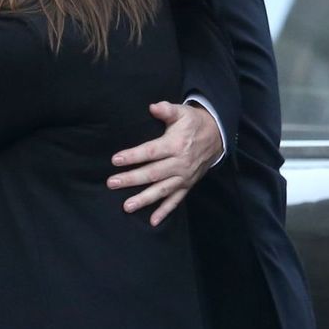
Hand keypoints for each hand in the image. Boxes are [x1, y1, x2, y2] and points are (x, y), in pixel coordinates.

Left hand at [107, 101, 222, 225]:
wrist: (216, 136)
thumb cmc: (193, 123)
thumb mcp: (182, 112)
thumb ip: (167, 110)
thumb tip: (153, 107)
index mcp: (176, 145)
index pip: (151, 152)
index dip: (133, 156)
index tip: (116, 160)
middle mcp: (180, 163)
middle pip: (153, 173)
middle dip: (131, 179)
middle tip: (112, 183)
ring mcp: (184, 177)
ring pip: (162, 190)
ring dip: (144, 199)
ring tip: (127, 206)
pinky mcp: (187, 185)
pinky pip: (176, 200)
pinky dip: (165, 211)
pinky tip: (152, 221)